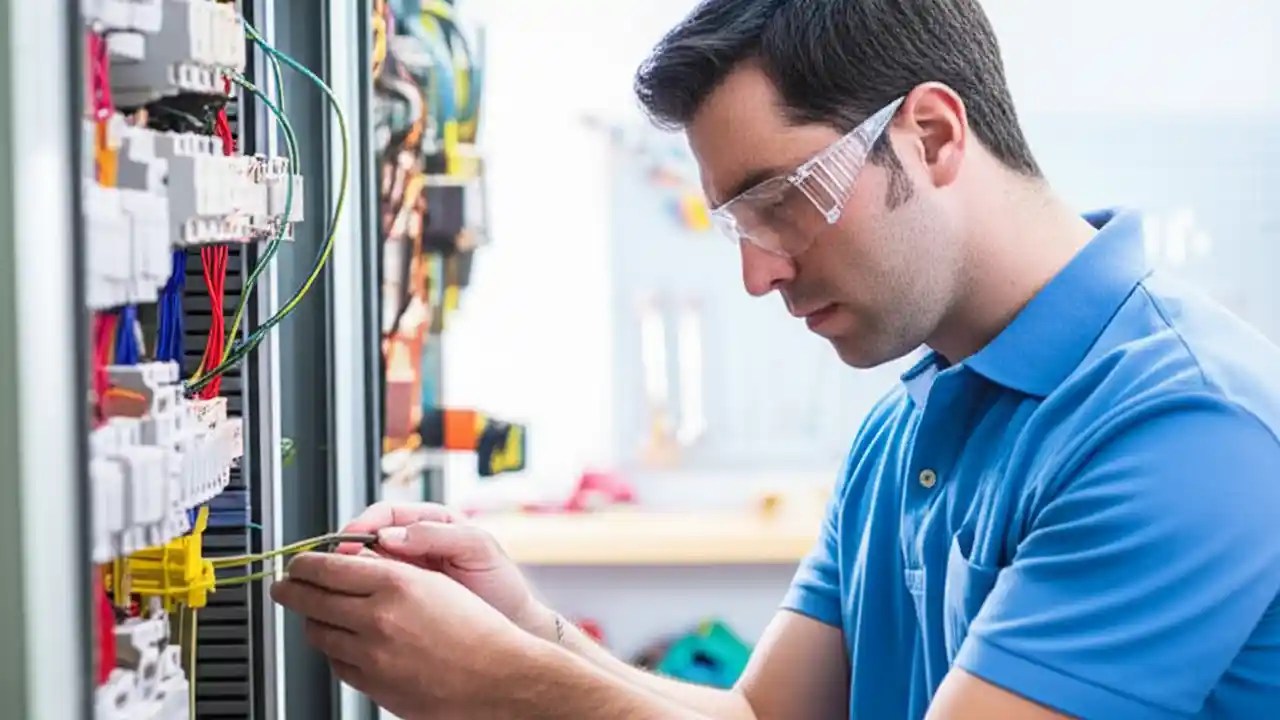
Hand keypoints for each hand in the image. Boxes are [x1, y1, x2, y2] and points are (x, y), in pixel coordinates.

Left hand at [271, 552, 535, 718]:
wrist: (499, 678)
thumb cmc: (478, 629)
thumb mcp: (435, 582)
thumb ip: (389, 571)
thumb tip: (350, 566)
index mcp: (396, 583)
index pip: (327, 567)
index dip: (304, 563)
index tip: (297, 562)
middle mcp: (379, 618)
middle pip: (311, 599)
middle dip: (291, 589)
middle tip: (284, 586)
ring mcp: (373, 655)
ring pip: (317, 633)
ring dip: (310, 621)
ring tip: (313, 614)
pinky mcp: (374, 685)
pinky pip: (336, 663)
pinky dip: (333, 650)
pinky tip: (342, 642)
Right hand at [338, 502, 556, 639]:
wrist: (512, 624)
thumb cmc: (501, 584)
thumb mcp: (478, 550)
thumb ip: (439, 535)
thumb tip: (394, 534)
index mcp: (431, 523)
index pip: (386, 514)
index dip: (363, 525)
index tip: (350, 541)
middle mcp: (414, 544)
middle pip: (366, 538)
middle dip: (345, 549)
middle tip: (331, 565)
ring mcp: (406, 572)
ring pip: (364, 566)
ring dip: (347, 574)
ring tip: (337, 587)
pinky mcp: (402, 598)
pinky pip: (371, 592)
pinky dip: (358, 597)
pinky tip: (353, 607)